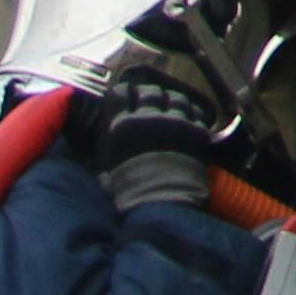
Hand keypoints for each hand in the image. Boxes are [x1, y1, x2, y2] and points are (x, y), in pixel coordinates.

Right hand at [79, 68, 223, 214]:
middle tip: (151, 101)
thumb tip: (99, 164)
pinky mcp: (197, 131)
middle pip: (150, 91)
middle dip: (149, 94)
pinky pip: (197, 111)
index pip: (120, 93)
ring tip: (172, 107)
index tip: (126, 95)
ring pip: (176, 97)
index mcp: (123, 127)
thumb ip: (109, 155)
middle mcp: (149, 118)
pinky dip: (193, 112)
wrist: (163, 203)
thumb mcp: (109, 171)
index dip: (124, 92)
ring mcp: (176, 122)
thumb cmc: (130, 192)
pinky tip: (189, 118)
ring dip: (173, 100)